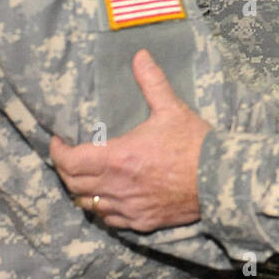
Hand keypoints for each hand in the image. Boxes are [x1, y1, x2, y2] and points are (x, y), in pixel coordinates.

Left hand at [49, 49, 209, 231]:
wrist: (221, 180)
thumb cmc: (195, 144)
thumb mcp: (172, 109)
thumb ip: (151, 81)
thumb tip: (140, 55)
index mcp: (118, 158)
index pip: (70, 161)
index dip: (58, 152)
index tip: (58, 141)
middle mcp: (117, 187)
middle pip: (73, 185)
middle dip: (66, 170)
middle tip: (70, 157)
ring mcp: (128, 208)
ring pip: (88, 205)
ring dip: (82, 191)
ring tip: (86, 177)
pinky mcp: (142, 222)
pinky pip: (110, 220)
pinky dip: (102, 209)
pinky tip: (110, 197)